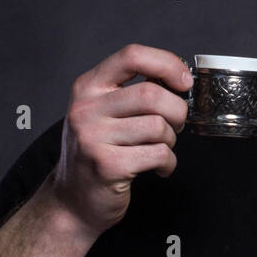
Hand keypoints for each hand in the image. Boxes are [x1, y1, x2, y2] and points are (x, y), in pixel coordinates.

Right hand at [51, 44, 190, 237]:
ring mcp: (93, 138)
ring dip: (171, 140)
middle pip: (152, 94)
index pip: (132, 55)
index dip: (167, 64)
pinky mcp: (107, 166)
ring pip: (158, 126)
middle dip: (177, 111)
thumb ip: (132, 91)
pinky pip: (158, 154)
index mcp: (88, 87)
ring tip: (160, 149)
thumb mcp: (104, 112)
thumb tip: (178, 77)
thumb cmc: (98, 152)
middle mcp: (86, 109)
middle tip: (176, 124)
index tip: (184, 81)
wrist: (72, 201)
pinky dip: (168, 163)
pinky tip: (159, 168)